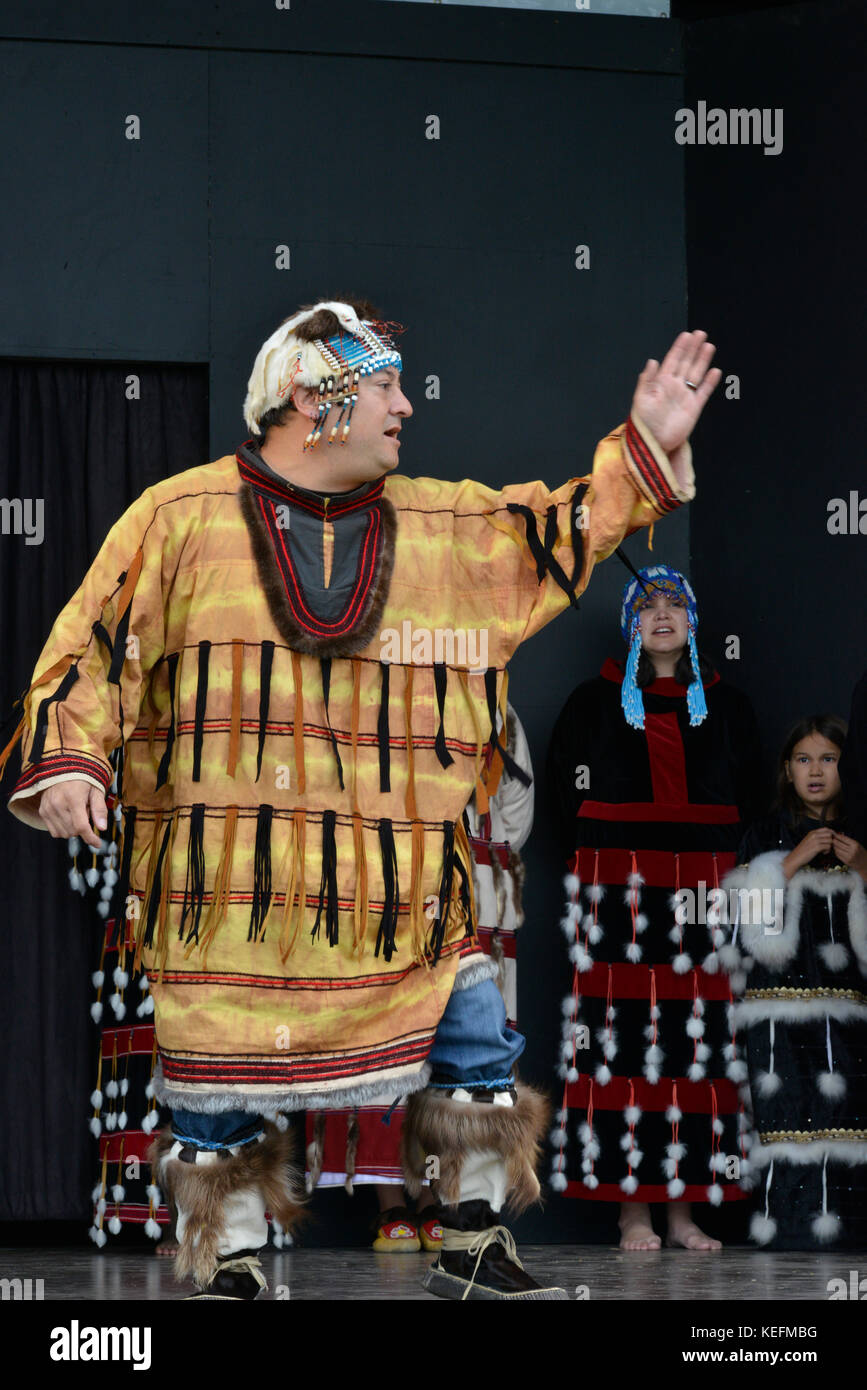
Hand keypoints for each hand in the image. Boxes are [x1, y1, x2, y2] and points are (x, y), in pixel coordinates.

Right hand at [38, 780, 107, 849]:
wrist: (62, 767)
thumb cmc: (82, 777)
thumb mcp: (96, 790)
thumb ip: (99, 809)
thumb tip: (102, 828)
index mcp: (73, 798)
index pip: (81, 826)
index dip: (91, 838)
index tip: (97, 843)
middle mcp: (58, 804)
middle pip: (73, 832)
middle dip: (83, 828)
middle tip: (85, 812)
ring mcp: (48, 808)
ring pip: (63, 833)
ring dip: (73, 829)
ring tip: (76, 812)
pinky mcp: (43, 811)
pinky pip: (53, 831)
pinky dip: (63, 829)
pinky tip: (67, 817)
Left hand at [631, 330, 721, 454]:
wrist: (653, 444)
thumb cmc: (643, 423)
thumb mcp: (640, 400)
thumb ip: (646, 380)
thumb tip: (652, 361)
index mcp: (660, 383)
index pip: (672, 360)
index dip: (679, 347)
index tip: (686, 335)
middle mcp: (674, 387)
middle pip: (686, 363)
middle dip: (693, 348)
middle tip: (700, 333)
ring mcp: (684, 396)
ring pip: (696, 374)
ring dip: (702, 360)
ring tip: (709, 346)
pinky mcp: (693, 408)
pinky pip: (703, 392)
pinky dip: (709, 382)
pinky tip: (715, 371)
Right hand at [782, 827, 833, 877]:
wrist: (795, 857)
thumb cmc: (803, 850)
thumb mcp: (809, 840)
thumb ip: (817, 837)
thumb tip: (828, 837)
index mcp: (812, 832)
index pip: (826, 829)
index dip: (832, 833)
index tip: (832, 839)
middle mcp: (814, 835)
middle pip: (830, 834)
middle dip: (831, 840)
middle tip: (828, 846)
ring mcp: (815, 841)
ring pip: (830, 841)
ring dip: (830, 846)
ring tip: (824, 850)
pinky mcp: (816, 847)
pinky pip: (828, 847)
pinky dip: (827, 851)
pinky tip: (823, 853)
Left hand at [832, 832, 866, 878]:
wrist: (865, 863)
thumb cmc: (862, 853)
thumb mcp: (857, 844)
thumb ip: (849, 840)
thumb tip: (839, 835)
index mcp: (855, 845)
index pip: (843, 838)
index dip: (837, 836)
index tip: (834, 834)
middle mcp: (852, 851)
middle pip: (838, 844)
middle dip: (834, 841)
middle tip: (832, 839)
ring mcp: (848, 857)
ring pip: (836, 849)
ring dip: (834, 846)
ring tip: (834, 844)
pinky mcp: (846, 861)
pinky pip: (837, 855)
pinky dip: (836, 852)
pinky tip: (837, 850)